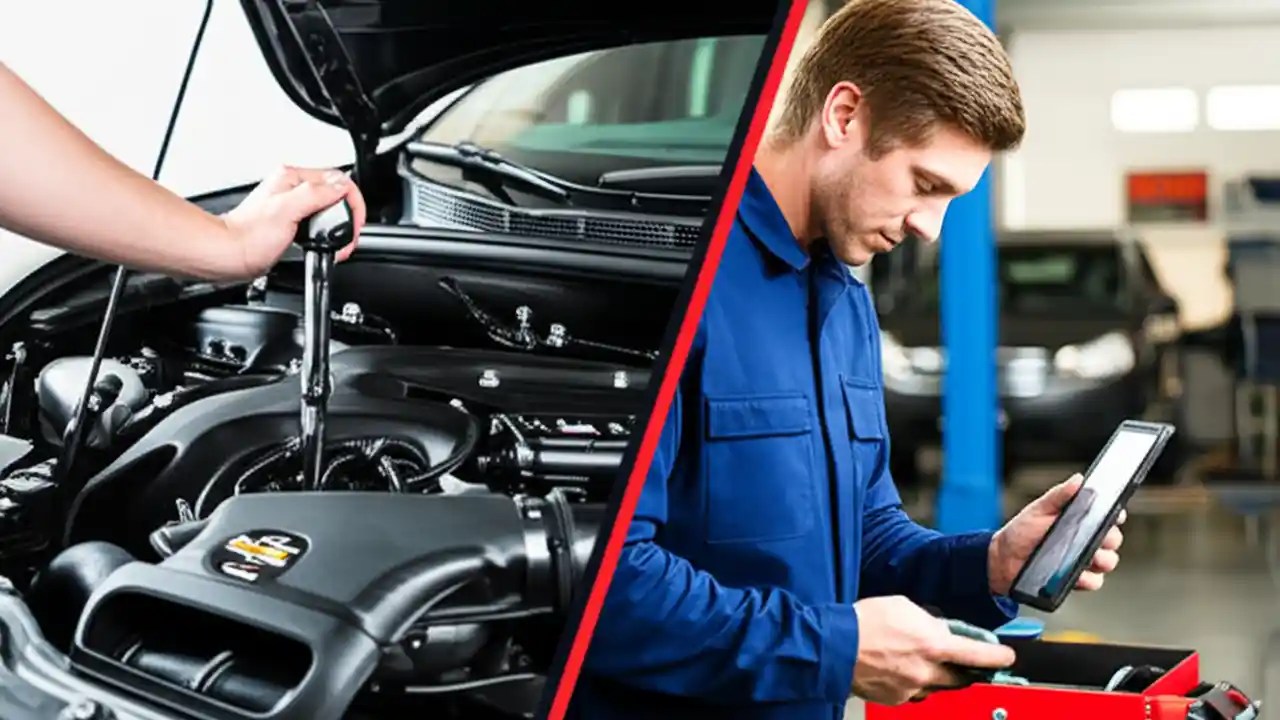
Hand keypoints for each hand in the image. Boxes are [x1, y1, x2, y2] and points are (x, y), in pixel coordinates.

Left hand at [220, 165, 366, 278]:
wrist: (229, 255)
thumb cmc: (248, 236)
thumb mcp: (287, 210)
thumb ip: (316, 194)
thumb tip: (341, 187)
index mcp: (292, 178)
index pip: (337, 179)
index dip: (353, 200)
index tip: (355, 220)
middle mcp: (293, 188)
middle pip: (336, 195)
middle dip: (348, 216)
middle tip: (349, 236)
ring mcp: (292, 205)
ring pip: (330, 210)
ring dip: (339, 227)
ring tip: (340, 243)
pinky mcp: (291, 222)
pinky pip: (319, 223)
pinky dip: (327, 234)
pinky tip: (324, 244)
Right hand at [851, 595, 1015, 705]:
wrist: (835, 645)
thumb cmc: (865, 621)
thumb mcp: (904, 607)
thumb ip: (929, 621)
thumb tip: (942, 630)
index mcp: (933, 645)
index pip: (977, 655)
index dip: (997, 657)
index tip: (1007, 657)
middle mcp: (927, 671)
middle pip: (961, 679)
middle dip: (966, 671)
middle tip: (965, 663)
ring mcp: (912, 688)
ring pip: (938, 688)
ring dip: (939, 677)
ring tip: (921, 661)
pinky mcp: (896, 699)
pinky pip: (916, 694)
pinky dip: (916, 684)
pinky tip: (901, 670)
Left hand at [988, 474, 1126, 595]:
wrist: (1003, 560)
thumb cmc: (1021, 531)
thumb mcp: (1038, 509)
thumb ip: (1059, 496)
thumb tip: (1078, 480)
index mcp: (1080, 519)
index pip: (1108, 515)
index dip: (1115, 514)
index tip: (1114, 514)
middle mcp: (1086, 539)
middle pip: (1113, 539)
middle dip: (1110, 538)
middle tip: (1099, 537)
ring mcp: (1083, 560)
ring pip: (1108, 561)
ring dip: (1103, 560)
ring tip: (1090, 557)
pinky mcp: (1077, 579)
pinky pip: (1094, 581)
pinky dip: (1089, 579)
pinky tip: (1078, 575)